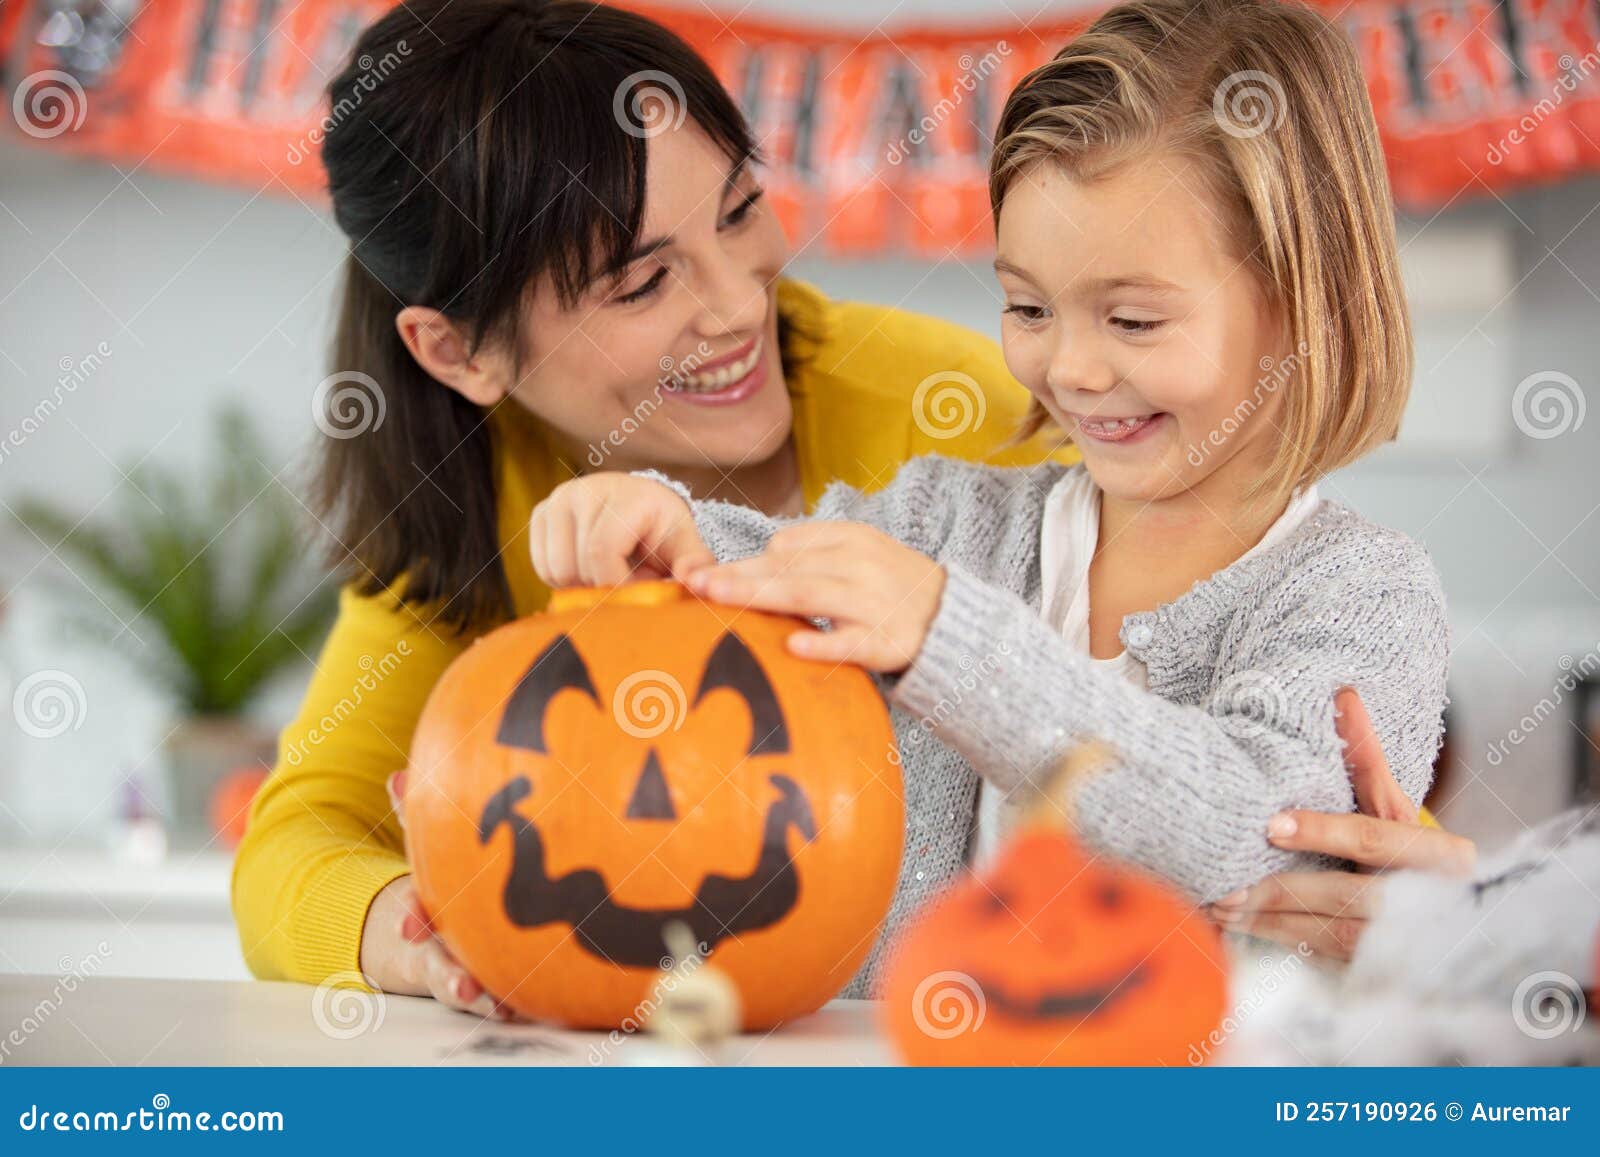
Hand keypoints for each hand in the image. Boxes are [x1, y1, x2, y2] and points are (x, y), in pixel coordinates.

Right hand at [356, 769, 518, 1018]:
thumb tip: (396, 778)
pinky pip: (502, 998)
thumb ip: (416, 817)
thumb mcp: (429, 850)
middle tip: (466, 990)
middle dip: (451, 979)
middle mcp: (444, 948)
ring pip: (471, 989)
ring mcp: (467, 971)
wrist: (441, 933)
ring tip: (501, 1008)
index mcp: (428, 912)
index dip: (415, 919)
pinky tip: (526, 1008)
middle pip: (441, 967)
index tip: (410, 931)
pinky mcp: (494, 986)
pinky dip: (510, 1004)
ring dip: (484, 999)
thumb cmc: (444, 885)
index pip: (418, 913)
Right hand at [529, 473, 713, 587]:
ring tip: (608, 573)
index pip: (602, 552)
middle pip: (577, 565)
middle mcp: (586, 489)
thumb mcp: (685, 545)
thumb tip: (694, 582)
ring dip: (581, 585)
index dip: (616, 584)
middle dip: (602, 587)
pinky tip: (587, 568)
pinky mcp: (541, 513)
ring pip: (556, 570)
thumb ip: (695, 565)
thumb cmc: (664, 532)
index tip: (637, 591)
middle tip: (627, 580)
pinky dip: (563, 580)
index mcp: (626, 495)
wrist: (640, 507)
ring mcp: (559, 498)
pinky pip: (542, 567)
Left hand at [683, 522, 945, 671]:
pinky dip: (824, 643)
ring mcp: (874, 604)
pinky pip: (851, 643)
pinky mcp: (888, 643)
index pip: (787, 546)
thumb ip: (813, 551)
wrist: (956, 619)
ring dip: (762, 595)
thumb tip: (762, 555)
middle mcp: (860, 565)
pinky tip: (792, 646)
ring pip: (810, 596)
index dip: (743, 561)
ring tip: (720, 599)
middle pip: (789, 568)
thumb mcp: (860, 554)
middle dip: (739, 575)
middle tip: (695, 583)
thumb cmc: (893, 587)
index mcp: (852, 539)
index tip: (701, 574)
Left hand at [1206, 688, 1475, 959]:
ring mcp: (1407, 947)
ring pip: (1328, 936)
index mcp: (1441, 857)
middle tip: (1225, 884)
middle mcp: (1429, 905)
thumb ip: (1368, 762)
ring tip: (1218, 905)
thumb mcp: (1398, 809)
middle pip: (1344, 897)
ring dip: (1268, 923)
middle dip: (1282, 892)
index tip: (1271, 825)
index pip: (1375, 840)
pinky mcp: (1382, 973)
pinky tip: (1238, 930)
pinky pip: (1322, 961)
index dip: (1323, 832)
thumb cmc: (1415, 857)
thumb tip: (1342, 695)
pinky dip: (1277, 945)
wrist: (1456, 929)